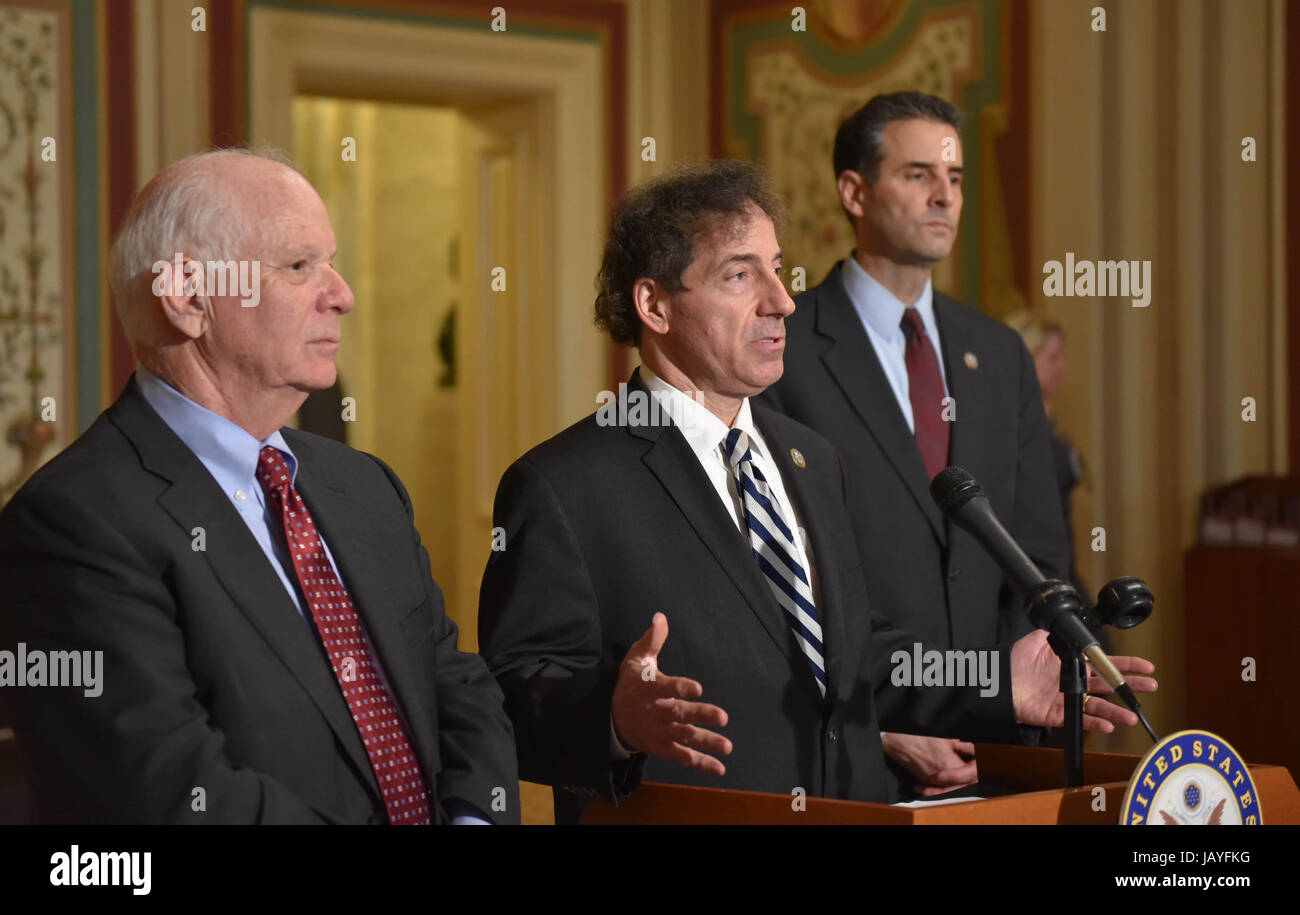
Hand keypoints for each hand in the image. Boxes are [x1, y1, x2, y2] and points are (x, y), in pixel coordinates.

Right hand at [611, 613, 731, 775]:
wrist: (611, 717)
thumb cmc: (631, 682)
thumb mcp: (637, 658)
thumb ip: (652, 640)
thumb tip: (660, 617)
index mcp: (648, 688)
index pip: (665, 687)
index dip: (680, 687)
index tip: (697, 687)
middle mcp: (656, 711)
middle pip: (679, 713)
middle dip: (700, 715)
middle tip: (722, 717)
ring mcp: (660, 731)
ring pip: (685, 736)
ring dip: (706, 742)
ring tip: (727, 746)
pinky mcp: (663, 747)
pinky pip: (683, 756)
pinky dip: (700, 763)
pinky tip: (720, 768)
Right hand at [881, 733, 976, 796]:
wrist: (896, 742)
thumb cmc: (917, 736)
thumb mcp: (946, 737)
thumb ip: (966, 746)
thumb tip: (979, 750)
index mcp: (948, 766)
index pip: (973, 773)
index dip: (981, 765)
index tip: (983, 757)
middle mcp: (941, 779)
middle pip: (966, 783)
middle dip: (974, 774)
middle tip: (978, 763)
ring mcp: (932, 782)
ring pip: (954, 787)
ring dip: (963, 780)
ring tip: (968, 770)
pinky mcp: (925, 781)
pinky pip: (941, 788)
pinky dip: (948, 784)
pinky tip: (951, 778)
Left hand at [1010, 629, 1157, 730]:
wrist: (999, 681)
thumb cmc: (1015, 661)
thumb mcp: (1039, 640)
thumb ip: (1059, 636)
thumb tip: (1074, 632)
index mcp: (1073, 663)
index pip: (1104, 663)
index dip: (1126, 665)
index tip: (1146, 667)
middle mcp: (1075, 681)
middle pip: (1108, 684)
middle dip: (1131, 686)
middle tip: (1150, 686)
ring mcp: (1069, 698)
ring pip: (1099, 706)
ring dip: (1117, 711)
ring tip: (1132, 715)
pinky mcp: (1060, 714)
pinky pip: (1081, 719)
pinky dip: (1096, 723)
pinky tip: (1109, 724)